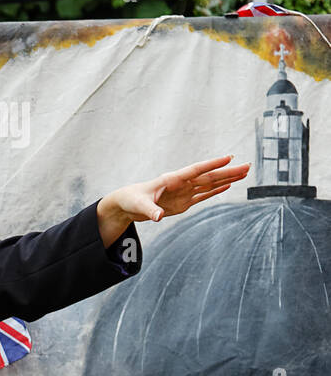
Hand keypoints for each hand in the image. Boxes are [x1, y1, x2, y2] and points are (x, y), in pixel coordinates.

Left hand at [112, 155, 250, 224]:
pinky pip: (202, 195)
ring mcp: (184, 192)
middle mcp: (182, 184)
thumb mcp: (140, 206)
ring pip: (209, 184)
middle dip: (228, 172)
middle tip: (247, 166)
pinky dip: (215, 191)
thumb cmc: (133, 200)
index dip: (212, 164)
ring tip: (244, 173)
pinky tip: (228, 185)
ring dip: (226, 179)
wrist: (129, 204)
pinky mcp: (183, 203)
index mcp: (172, 179)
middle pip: (209, 176)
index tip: (229, 158)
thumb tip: (158, 217)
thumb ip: (151, 211)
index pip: (196, 170)